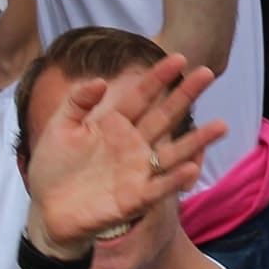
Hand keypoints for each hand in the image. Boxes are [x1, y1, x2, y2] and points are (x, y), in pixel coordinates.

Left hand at [22, 55, 226, 251]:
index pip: (141, 96)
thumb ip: (77, 102)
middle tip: (208, 73)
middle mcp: (132, 144)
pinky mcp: (134, 199)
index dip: (159, 77)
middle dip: (185, 95)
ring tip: (221, 125)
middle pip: (164, 116)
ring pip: (173, 152)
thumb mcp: (59, 128)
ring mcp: (137, 171)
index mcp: (114, 124)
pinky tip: (191, 168)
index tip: (178, 57)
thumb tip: (98, 81)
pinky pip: (159, 188)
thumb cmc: (53, 168)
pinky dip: (175, 179)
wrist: (46, 211)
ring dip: (197, 140)